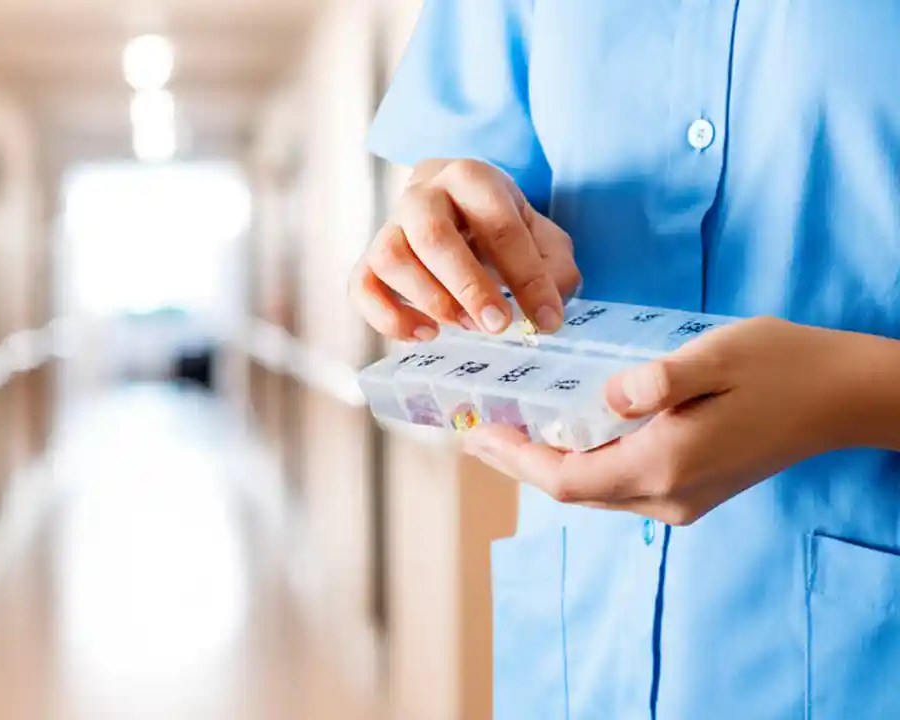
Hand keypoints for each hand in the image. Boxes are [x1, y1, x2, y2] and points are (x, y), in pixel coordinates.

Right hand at [348, 159, 581, 340]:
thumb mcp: (541, 234)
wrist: (454, 207)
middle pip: (432, 236)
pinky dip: (387, 318)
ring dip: (429, 300)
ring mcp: (389, 225)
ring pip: (390, 259)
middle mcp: (422, 194)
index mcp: (470, 177)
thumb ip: (554, 267)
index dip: (526, 276)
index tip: (547, 320)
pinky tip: (424, 334)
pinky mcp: (369, 258)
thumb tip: (547, 311)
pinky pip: (361, 287)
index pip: (498, 224)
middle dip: (468, 286)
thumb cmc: (499, 224)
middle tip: (497, 325)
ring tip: (464, 325)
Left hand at [462, 317, 852, 524]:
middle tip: (474, 432)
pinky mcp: (692, 490)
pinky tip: (564, 433)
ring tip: (506, 431)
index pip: (564, 477)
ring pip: (593, 490)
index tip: (473, 432)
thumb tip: (607, 394)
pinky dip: (582, 461)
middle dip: (518, 462)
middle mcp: (667, 496)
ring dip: (546, 464)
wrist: (845, 397)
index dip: (513, 459)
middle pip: (570, 490)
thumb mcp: (718, 356)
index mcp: (664, 466)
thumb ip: (658, 379)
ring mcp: (681, 500)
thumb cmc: (783, 366)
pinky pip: (618, 483)